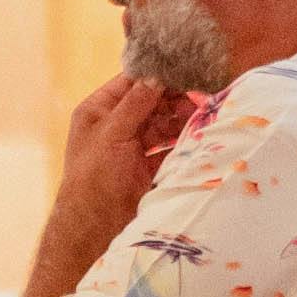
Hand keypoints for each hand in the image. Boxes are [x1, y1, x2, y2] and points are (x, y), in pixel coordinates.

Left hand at [55, 71, 200, 256]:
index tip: (185, 68)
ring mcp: (132, 146)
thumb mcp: (112, 134)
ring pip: (163, 124)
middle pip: (151, 102)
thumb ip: (135, 104)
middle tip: (200, 93)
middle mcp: (115, 126)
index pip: (131, 82)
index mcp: (98, 111)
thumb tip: (157, 75)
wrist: (94, 229)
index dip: (156, 75)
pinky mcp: (147, 167)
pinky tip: (200, 133)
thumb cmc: (93, 178)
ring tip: (203, 112)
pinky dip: (184, 140)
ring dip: (182, 118)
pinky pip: (170, 147)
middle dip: (175, 98)